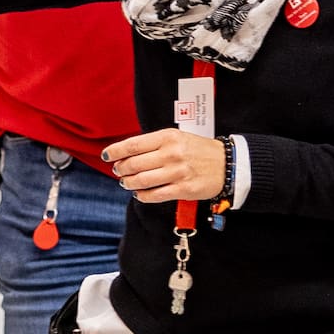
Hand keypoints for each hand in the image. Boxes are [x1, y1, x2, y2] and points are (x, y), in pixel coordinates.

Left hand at [102, 129, 226, 203]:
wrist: (227, 163)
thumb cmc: (198, 150)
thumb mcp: (176, 137)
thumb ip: (153, 144)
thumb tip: (125, 153)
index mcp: (168, 137)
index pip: (132, 145)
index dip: (115, 151)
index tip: (106, 156)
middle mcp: (171, 154)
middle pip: (133, 164)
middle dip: (121, 169)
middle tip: (119, 171)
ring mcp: (177, 172)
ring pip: (141, 181)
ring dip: (129, 183)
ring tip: (127, 183)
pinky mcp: (183, 189)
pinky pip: (155, 195)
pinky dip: (143, 196)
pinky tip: (140, 194)